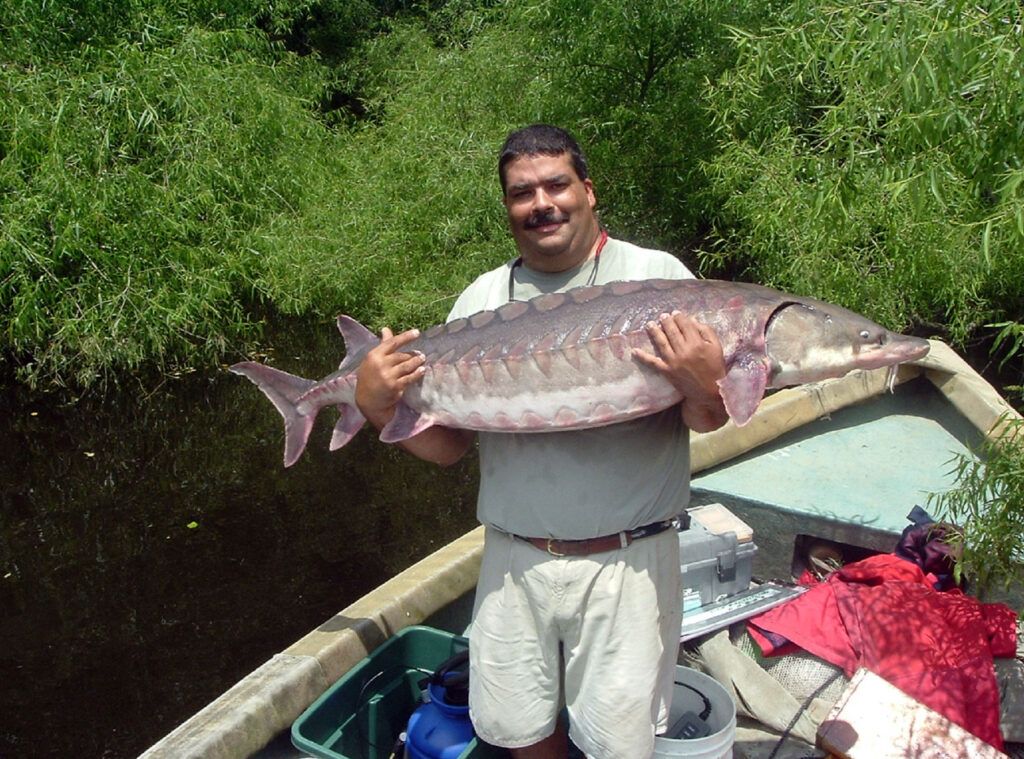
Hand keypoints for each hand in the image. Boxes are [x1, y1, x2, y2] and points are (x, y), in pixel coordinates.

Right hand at [355, 327, 426, 429]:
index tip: (417, 332)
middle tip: (420, 354)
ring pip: (407, 365)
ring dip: (417, 362)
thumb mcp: (372, 360)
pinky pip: (410, 378)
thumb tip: (386, 329)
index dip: (406, 337)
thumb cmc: (370, 377)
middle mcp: (380, 364)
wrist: (367, 400)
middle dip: (412, 355)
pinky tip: (422, 370)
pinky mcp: (394, 387)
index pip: (392, 342)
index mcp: (374, 356)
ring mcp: (387, 376)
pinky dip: (417, 373)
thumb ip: (382, 345)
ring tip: (422, 360)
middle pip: (401, 356)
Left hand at [634, 312, 728, 431]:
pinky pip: (653, 363)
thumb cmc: (714, 366)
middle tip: (662, 316)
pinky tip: (635, 350)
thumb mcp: (716, 346)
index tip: (675, 313)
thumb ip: (706, 331)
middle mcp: (684, 351)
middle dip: (666, 321)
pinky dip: (643, 357)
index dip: (679, 317)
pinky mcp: (667, 371)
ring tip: (649, 324)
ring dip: (654, 332)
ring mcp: (673, 361)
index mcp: (697, 343)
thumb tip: (692, 320)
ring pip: (661, 342)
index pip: (685, 325)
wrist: (709, 390)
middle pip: (672, 331)